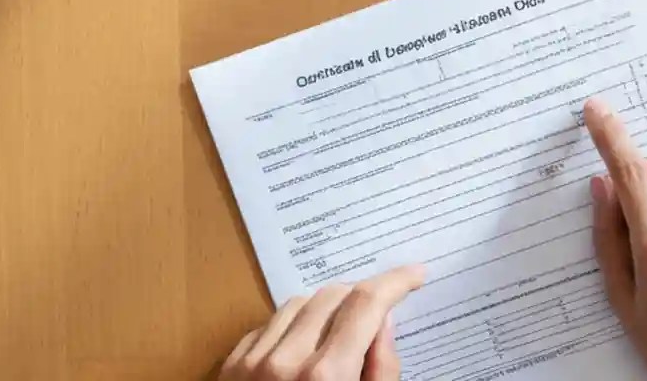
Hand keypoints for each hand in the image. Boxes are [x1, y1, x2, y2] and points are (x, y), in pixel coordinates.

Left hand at [219, 265, 423, 380]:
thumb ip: (381, 369)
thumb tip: (384, 321)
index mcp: (325, 376)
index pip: (368, 303)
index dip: (397, 282)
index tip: (416, 275)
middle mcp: (285, 360)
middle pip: (334, 294)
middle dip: (363, 295)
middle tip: (381, 309)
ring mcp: (251, 361)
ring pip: (299, 303)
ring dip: (327, 307)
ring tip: (342, 330)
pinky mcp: (230, 367)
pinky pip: (268, 325)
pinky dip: (293, 326)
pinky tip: (305, 347)